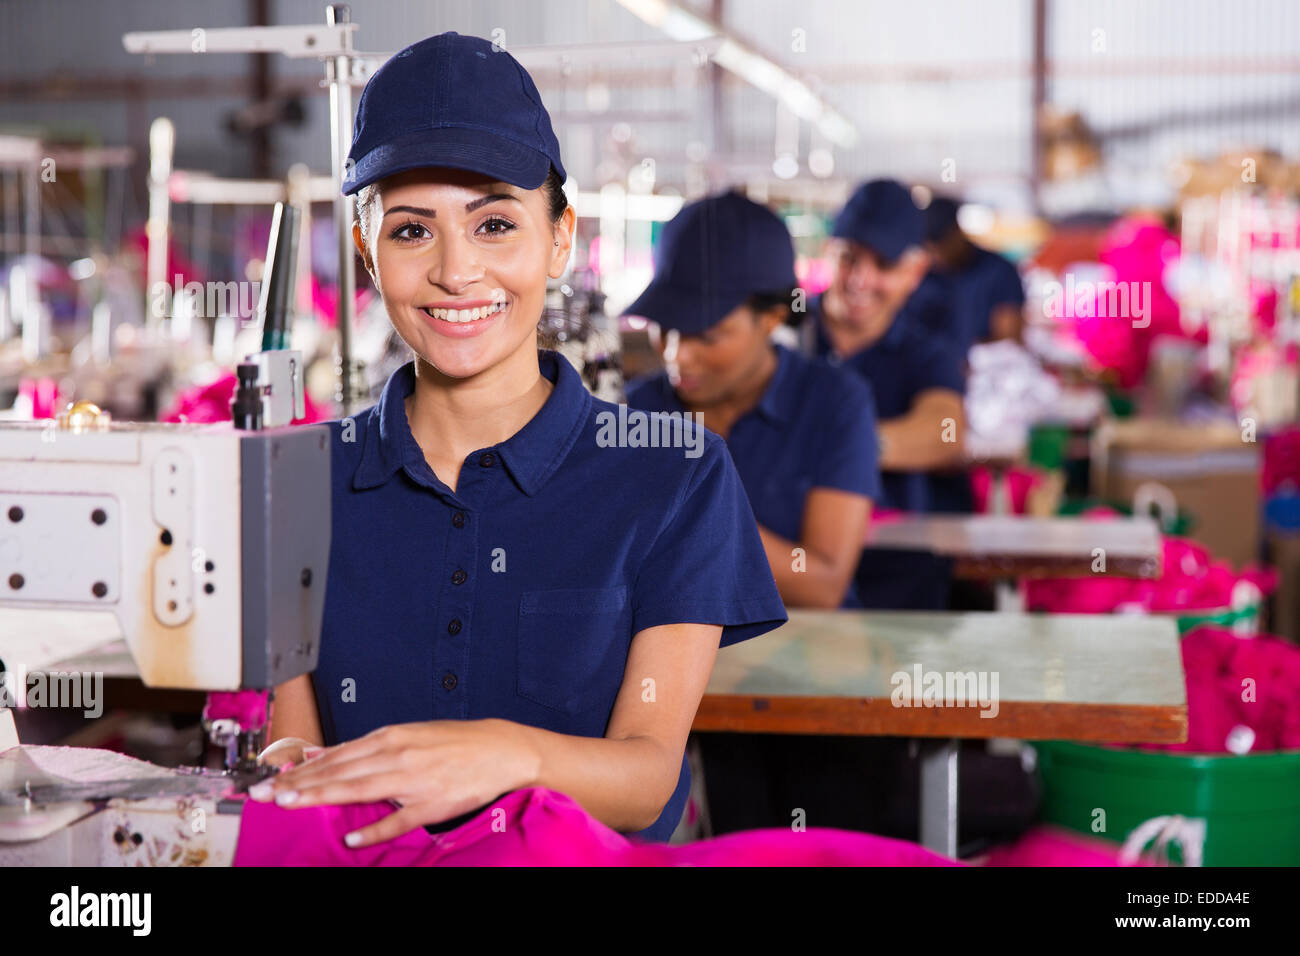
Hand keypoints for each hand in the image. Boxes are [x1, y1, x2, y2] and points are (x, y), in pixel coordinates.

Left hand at [246, 719, 539, 846]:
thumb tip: (324, 755)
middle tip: (266, 793)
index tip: (271, 778)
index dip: (300, 768)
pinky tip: (354, 840)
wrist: (499, 748)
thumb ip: (365, 748)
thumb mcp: (407, 735)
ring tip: (292, 803)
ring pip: (359, 789)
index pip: (335, 755)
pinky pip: (399, 820)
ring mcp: (414, 780)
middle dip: (299, 782)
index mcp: (391, 737)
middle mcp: (397, 755)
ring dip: (323, 795)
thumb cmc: (453, 742)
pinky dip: (376, 830)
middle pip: (339, 771)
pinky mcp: (432, 803)